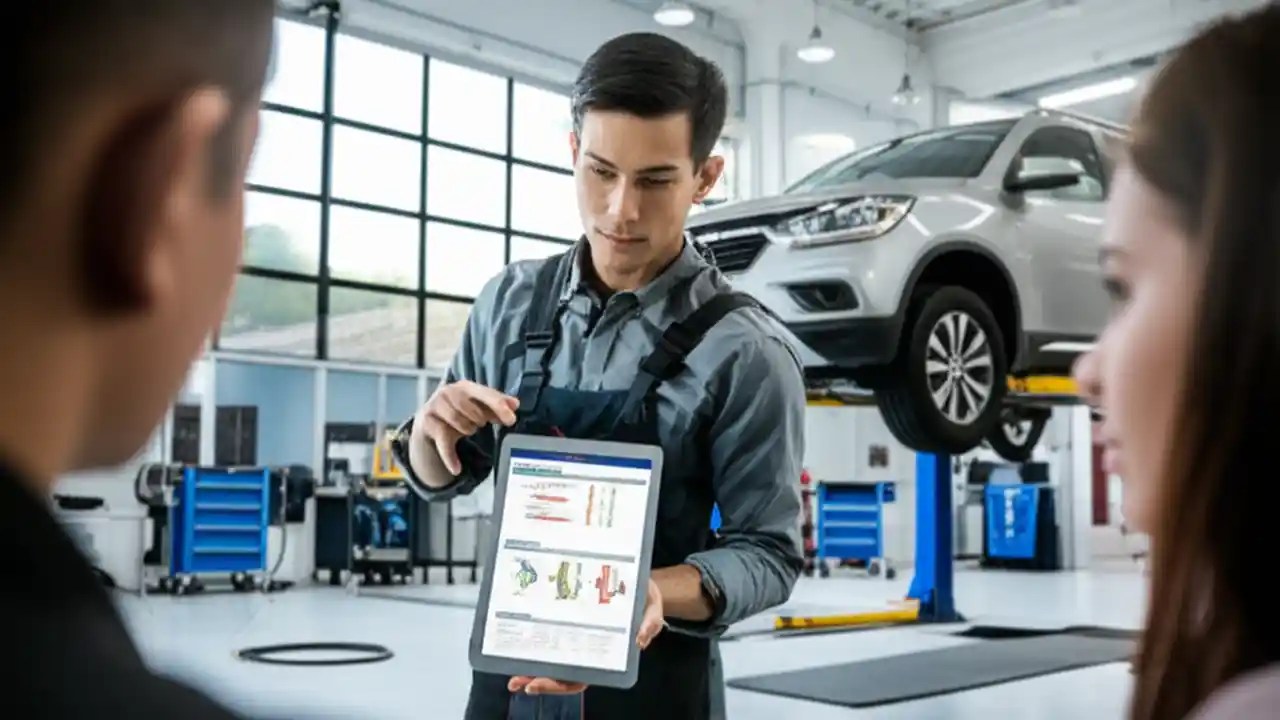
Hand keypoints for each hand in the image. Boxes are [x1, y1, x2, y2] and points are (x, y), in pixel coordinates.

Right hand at [415, 381, 518, 474]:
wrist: (429, 420)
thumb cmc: (460, 410)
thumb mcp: (479, 407)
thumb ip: (497, 405)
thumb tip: (515, 404)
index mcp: (464, 386)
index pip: (484, 393)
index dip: (498, 406)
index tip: (511, 420)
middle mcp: (447, 392)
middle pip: (470, 408)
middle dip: (479, 419)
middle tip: (480, 423)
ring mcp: (435, 407)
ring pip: (458, 422)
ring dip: (467, 429)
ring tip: (468, 429)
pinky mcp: (428, 424)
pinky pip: (443, 442)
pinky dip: (450, 457)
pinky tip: (457, 469)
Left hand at [507, 580, 664, 695]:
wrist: (634, 576)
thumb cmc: (642, 596)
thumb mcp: (652, 606)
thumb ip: (649, 623)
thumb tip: (639, 642)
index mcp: (605, 653)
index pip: (579, 676)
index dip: (558, 684)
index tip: (536, 683)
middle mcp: (586, 649)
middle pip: (559, 673)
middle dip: (537, 680)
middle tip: (516, 682)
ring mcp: (575, 637)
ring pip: (551, 659)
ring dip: (530, 667)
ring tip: (511, 674)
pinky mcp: (567, 621)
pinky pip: (549, 636)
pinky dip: (533, 641)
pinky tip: (517, 637)